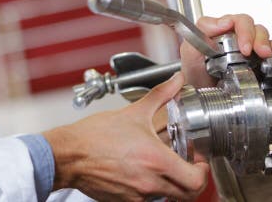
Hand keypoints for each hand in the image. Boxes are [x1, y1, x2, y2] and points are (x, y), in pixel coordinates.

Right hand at [43, 73, 208, 200]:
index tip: (199, 161)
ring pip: (168, 197)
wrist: (68, 154)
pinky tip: (140, 172)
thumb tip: (176, 81)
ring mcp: (138, 196)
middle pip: (188, 195)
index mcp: (156, 161)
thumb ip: (161, 95)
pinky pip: (147, 200)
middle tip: (188, 166)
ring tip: (161, 166)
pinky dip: (150, 188)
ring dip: (171, 184)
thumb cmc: (95, 136)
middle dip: (192, 181)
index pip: (196, 180)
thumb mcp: (133, 112)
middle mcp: (150, 183)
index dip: (203, 172)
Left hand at [180, 14, 271, 87]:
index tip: (243, 46)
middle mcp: (233, 36)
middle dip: (256, 37)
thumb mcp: (189, 51)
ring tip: (267, 53)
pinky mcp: (257, 60)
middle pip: (250, 25)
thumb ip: (202, 31)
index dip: (242, 29)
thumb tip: (223, 21)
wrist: (201, 94)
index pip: (234, 20)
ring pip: (261, 34)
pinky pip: (271, 49)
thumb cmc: (194, 73)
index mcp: (217, 30)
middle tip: (257, 51)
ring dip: (267, 43)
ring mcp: (246, 47)